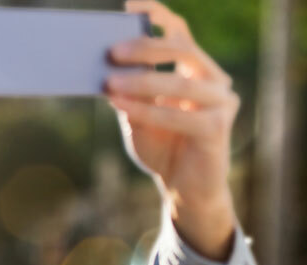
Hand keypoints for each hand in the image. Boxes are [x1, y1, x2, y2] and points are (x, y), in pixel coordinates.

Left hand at [105, 0, 237, 260]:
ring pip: (181, 82)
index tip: (129, 5)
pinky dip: (147, 110)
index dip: (156, 15)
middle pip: (181, 49)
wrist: (183, 188)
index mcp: (194, 67)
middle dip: (144, 48)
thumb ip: (126, 91)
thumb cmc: (160, 146)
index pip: (178, 31)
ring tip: (110, 83)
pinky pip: (179, 114)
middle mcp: (213, 78)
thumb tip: (101, 67)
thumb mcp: (135, 115)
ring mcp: (221, 101)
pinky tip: (121, 106)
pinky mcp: (219, 127)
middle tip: (111, 52)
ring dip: (141, 82)